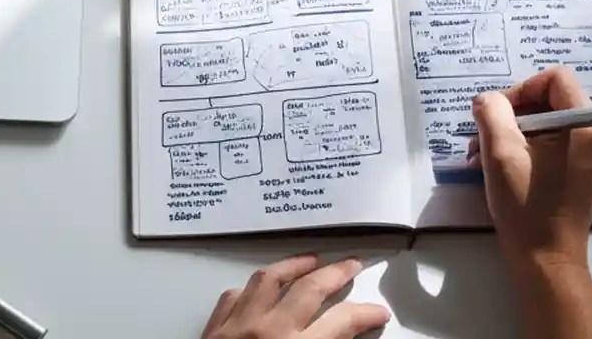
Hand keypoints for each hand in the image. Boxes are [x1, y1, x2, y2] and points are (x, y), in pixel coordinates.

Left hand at [201, 256, 388, 338]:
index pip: (343, 322)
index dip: (365, 314)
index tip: (378, 312)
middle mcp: (268, 330)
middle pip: (310, 288)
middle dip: (336, 272)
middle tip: (352, 265)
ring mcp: (237, 325)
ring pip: (269, 279)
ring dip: (293, 266)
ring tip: (310, 260)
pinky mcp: (213, 328)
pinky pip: (234, 296)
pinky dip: (251, 289)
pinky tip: (261, 287)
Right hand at [471, 65, 591, 271]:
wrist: (545, 257)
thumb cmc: (525, 205)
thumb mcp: (500, 153)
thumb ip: (492, 112)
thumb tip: (488, 99)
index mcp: (588, 126)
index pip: (555, 79)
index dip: (521, 90)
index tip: (497, 116)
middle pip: (551, 98)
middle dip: (512, 114)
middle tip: (482, 138)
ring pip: (548, 119)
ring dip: (513, 131)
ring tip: (482, 154)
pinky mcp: (584, 166)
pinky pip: (553, 139)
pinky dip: (525, 145)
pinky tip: (500, 164)